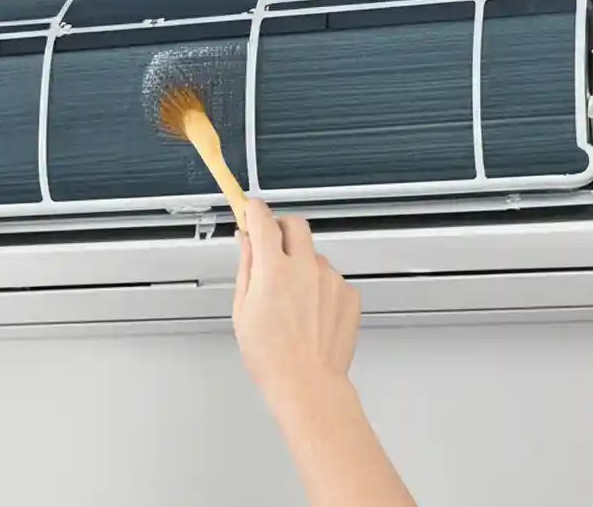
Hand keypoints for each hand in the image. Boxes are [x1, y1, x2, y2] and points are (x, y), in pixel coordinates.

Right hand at [233, 200, 361, 401]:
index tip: (250, 208)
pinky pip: (332, 279)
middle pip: (296, 225)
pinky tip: (311, 314)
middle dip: (282, 228)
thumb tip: (247, 241)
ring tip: (292, 302)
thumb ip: (247, 267)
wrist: (308, 383)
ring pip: (314, 255)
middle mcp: (306, 267)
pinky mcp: (349, 293)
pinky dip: (321, 288)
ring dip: (302, 265)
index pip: (263, 220)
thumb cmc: (272, 356)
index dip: (254, 210)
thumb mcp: (243, 309)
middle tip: (272, 247)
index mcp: (274, 269)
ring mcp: (332, 279)